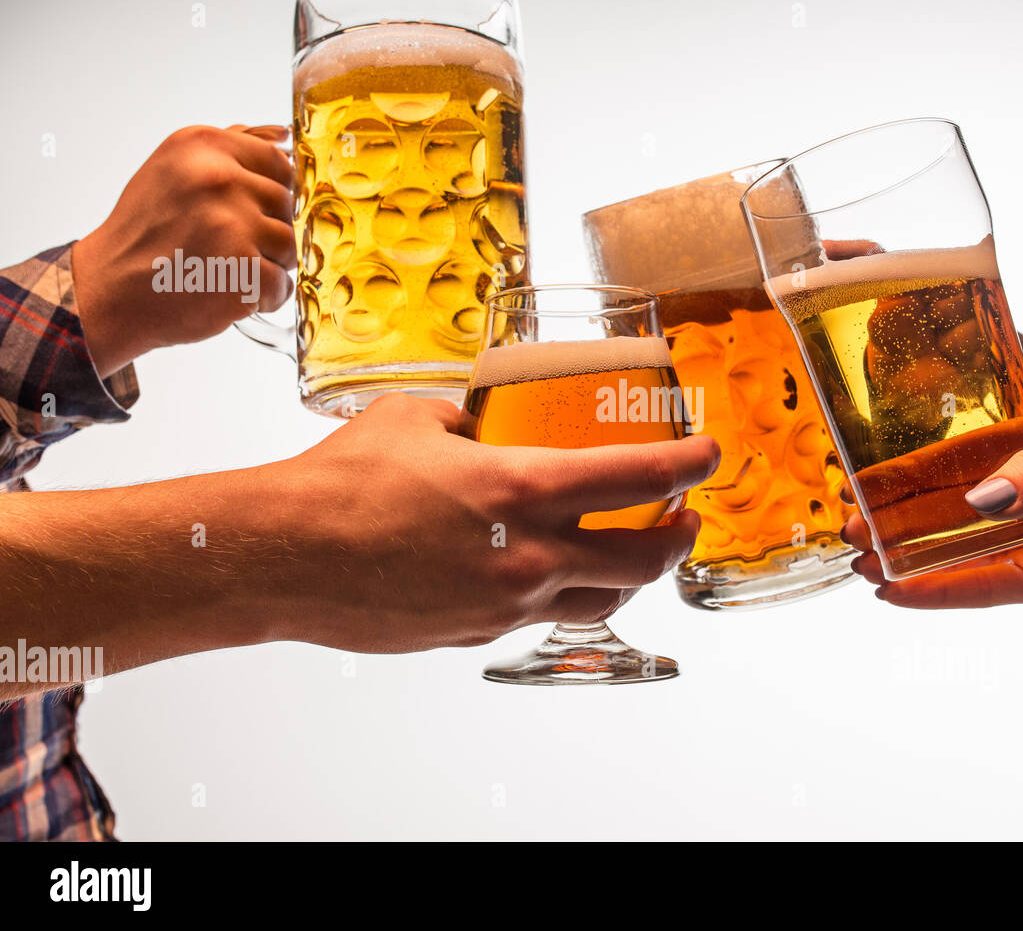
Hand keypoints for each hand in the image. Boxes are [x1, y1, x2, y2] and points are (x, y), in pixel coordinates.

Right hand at [71, 124, 294, 374]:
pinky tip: (227, 292)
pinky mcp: (244, 270)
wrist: (111, 289)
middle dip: (266, 231)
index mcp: (204, 146)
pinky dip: (263, 297)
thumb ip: (227, 150)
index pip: (277, 162)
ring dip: (267, 265)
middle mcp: (220, 179)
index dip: (272, 193)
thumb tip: (281, 135)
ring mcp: (235, 225)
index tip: (250, 211)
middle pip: (286, 205)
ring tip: (224, 269)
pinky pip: (281, 285)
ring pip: (289, 245)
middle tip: (225, 246)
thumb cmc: (144, 234)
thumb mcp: (174, 170)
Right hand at [261, 394, 721, 649]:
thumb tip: (478, 421)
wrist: (283, 556)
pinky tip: (546, 571)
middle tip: (686, 517)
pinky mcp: (478, 633)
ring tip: (632, 552)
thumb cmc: (342, 480)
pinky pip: (541, 615)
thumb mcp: (415, 418)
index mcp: (524, 487)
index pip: (638, 477)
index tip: (709, 454)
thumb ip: (465, 418)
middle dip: (678, 539)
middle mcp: (530, 554)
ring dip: (630, 576)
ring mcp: (507, 603)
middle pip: (643, 560)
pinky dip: (560, 592)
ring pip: (601, 599)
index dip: (688, 464)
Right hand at [843, 420, 1022, 606]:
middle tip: (847, 528)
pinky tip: (898, 589)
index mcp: (1021, 450)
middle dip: (890, 520)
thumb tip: (981, 503)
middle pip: (938, 511)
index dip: (898, 474)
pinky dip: (939, 592)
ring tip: (860, 562)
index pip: (945, 462)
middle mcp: (1017, 496)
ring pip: (951, 553)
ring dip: (904, 559)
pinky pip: (982, 588)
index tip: (855, 480)